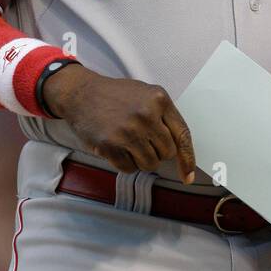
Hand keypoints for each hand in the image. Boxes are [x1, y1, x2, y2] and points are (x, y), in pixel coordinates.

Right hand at [43, 64, 195, 184]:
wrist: (82, 94)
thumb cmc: (116, 95)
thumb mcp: (146, 94)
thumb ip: (164, 116)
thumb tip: (180, 149)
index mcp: (159, 100)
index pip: (182, 135)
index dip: (188, 159)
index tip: (189, 176)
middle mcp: (146, 115)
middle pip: (166, 153)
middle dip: (157, 152)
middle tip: (142, 140)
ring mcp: (128, 131)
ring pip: (150, 164)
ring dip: (141, 159)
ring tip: (129, 143)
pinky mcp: (111, 144)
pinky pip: (129, 168)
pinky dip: (125, 163)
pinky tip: (117, 147)